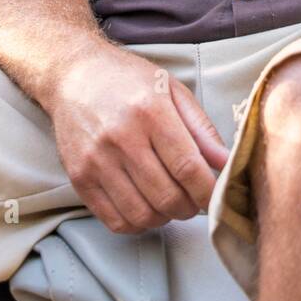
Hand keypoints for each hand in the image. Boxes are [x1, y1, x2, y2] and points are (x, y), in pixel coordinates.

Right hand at [44, 42, 230, 233]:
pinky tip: (145, 207)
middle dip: (190, 207)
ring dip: (165, 218)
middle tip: (194, 200)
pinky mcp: (79, 178)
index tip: (216, 196)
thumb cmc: (128, 80)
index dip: (208, 191)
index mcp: (150, 111)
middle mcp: (121, 138)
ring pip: (142, 214)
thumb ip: (201, 128)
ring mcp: (97, 161)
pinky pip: (114, 220)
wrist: (74, 76)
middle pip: (167, 196)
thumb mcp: (172, 90)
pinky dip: (138, 224)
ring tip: (170, 202)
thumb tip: (226, 162)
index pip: (188, 167)